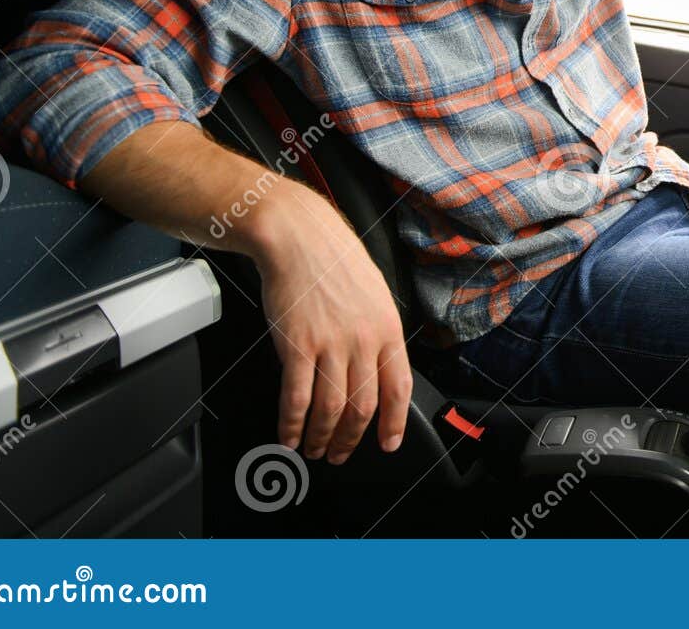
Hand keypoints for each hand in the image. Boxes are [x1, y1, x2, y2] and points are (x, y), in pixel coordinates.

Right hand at [248, 184, 412, 464]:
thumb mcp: (374, 293)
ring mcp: (330, 344)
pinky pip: (296, 398)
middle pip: (362, 406)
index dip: (394, 422)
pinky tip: (289, 436)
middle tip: (341, 453)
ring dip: (322, 438)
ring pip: (330, 409)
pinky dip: (292, 425)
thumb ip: (377, 332)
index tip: (389, 442)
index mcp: (388, 328)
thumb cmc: (334, 260)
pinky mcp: (296, 345)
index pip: (399, 387)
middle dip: (352, 439)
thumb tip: (376, 367)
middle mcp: (363, 339)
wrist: (299, 236)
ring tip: (315, 449)